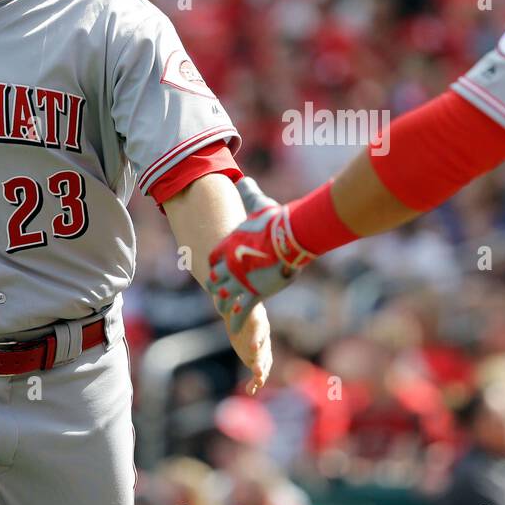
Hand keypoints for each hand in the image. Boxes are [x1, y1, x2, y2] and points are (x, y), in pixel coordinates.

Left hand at [208, 178, 312, 334]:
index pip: (213, 257)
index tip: (216, 268)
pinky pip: (240, 311)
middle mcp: (229, 264)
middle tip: (216, 289)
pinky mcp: (253, 294)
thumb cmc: (277, 220)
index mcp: (229, 244)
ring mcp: (240, 281)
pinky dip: (237, 319)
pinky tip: (233, 326)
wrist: (290, 237)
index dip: (215, 263)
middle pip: (216, 278)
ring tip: (223, 307)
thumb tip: (244, 178)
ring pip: (224, 296)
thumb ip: (249, 194)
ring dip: (224, 301)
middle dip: (217, 283)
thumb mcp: (260, 205)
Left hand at [229, 303, 272, 394]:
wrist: (241, 314)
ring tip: (258, 383)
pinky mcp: (255, 358)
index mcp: (258, 321)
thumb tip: (219, 292)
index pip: (260, 330)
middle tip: (256, 370)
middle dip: (261, 361)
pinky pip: (258, 372)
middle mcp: (262, 337)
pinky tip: (250, 391)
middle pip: (265, 350)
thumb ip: (230, 300)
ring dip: (261, 373)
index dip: (257, 340)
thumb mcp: (234, 301)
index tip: (252, 348)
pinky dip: (255, 382)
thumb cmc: (236, 304)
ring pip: (264, 363)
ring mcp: (261, 349)